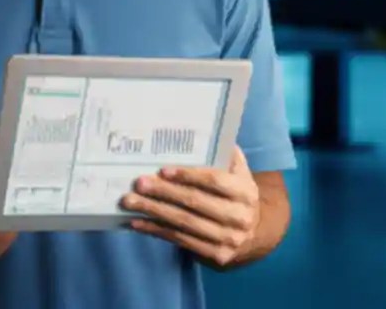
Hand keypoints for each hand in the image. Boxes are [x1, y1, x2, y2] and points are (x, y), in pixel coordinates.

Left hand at [121, 145, 259, 268]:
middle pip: (195, 203)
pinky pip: (180, 240)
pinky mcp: (216, 255)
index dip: (188, 175)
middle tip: (138, 183)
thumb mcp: (240, 173)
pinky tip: (137, 222)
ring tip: (130, 202)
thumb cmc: (238, 195)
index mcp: (245, 192)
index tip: (162, 170)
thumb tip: (205, 129)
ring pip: (184, 223)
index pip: (214, 181)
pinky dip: (156, 231)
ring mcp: (227, 239)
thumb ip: (226, 154)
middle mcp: (239, 217)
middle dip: (163, 192)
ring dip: (153, 212)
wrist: (255, 233)